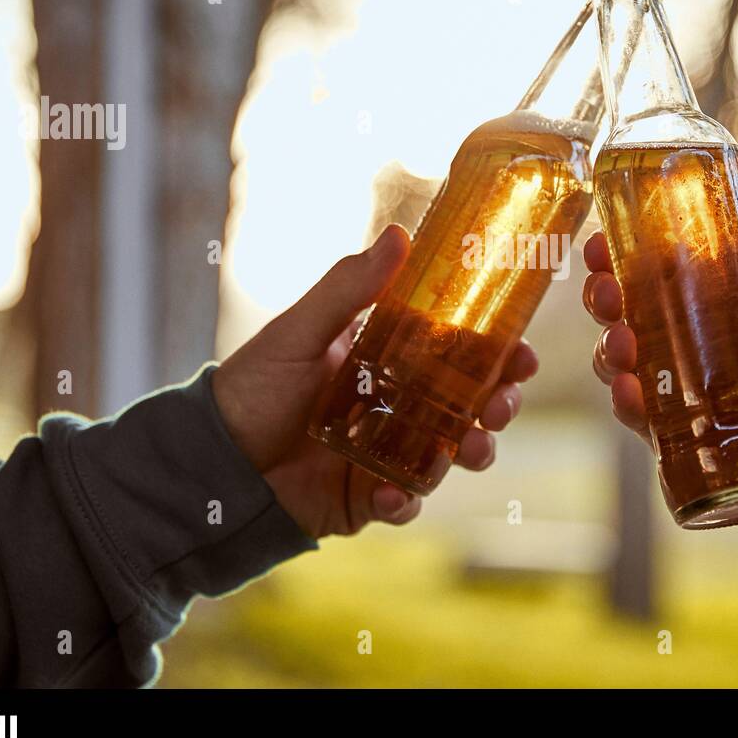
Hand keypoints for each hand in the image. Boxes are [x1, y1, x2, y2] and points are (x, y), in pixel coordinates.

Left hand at [212, 225, 537, 537]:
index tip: (523, 352)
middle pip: (468, 405)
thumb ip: (349, 289)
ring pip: (450, 454)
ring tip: (467, 451)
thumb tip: (399, 235)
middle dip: (497, 405)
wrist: (214, 461)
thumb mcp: (302, 332)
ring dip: (471, 453)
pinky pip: (404, 502)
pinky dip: (406, 500)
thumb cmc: (253, 387)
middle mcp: (397, 406)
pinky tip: (392, 494)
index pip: (458, 352)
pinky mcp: (368, 497)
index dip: (498, 354)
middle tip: (502, 405)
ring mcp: (386, 452)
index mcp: (389, 360)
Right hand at [582, 201, 737, 478]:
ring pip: (618, 359)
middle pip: (617, 308)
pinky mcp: (678, 424)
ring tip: (623, 346)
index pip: (643, 263)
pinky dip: (626, 403)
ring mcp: (672, 378)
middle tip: (609, 294)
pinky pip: (640, 414)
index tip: (600, 243)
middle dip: (600, 297)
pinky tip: (630, 395)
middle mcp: (676, 331)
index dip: (612, 250)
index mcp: (701, 290)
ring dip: (608, 349)